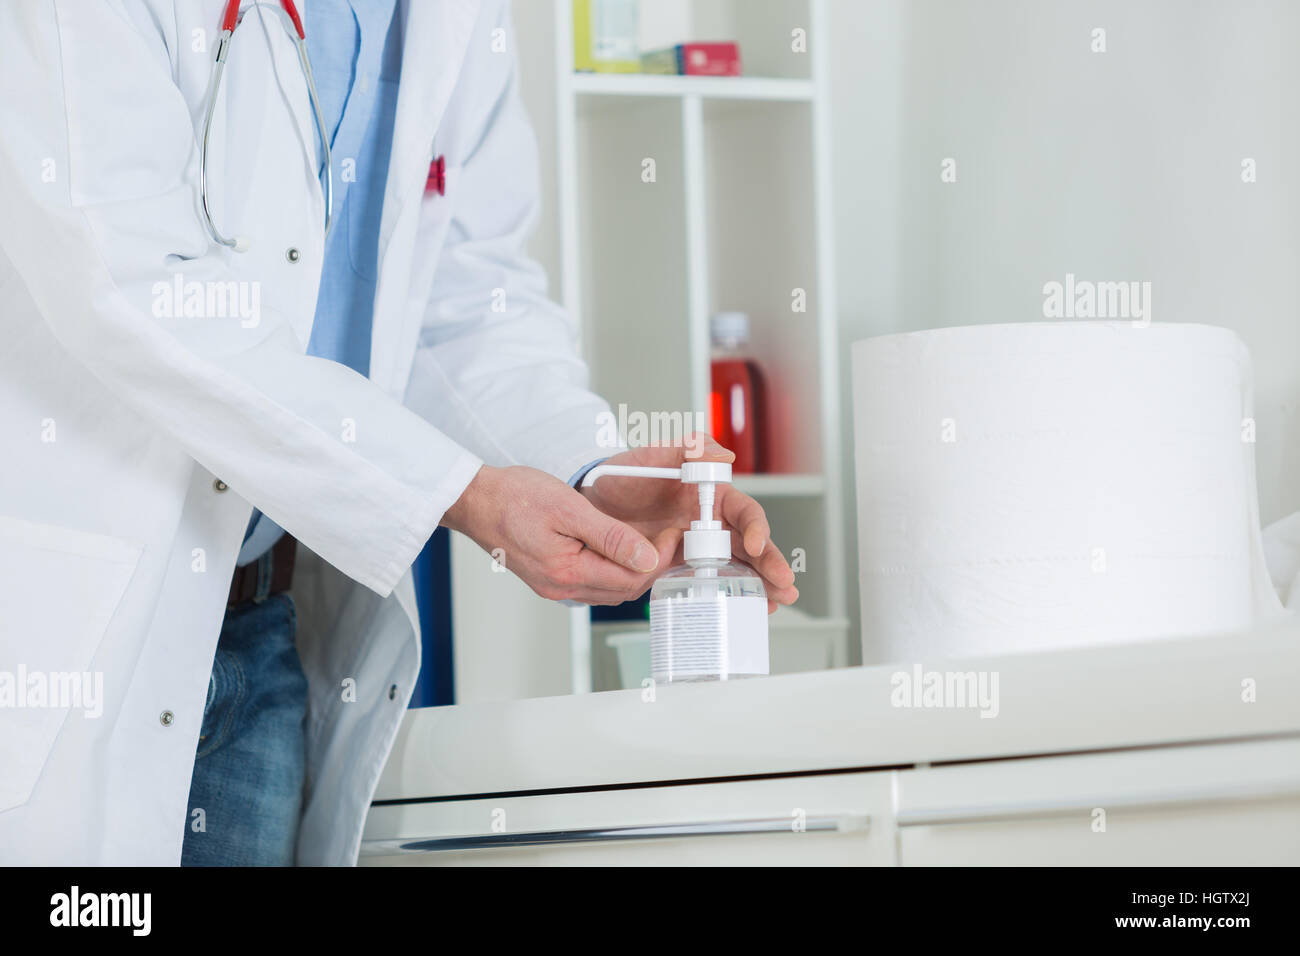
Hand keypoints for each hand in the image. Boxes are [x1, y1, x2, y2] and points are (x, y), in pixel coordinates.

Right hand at [441, 464, 678, 604]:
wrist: (476, 500)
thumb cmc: (514, 497)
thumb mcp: (570, 509)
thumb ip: (611, 536)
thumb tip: (647, 557)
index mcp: (567, 572)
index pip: (631, 578)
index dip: (659, 560)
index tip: (673, 536)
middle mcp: (561, 587)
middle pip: (624, 590)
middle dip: (653, 567)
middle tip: (670, 539)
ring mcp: (555, 585)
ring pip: (611, 589)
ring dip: (636, 571)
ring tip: (654, 543)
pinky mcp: (551, 578)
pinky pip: (594, 582)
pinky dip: (615, 570)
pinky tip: (623, 550)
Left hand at [578, 435, 797, 612]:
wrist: (593, 501)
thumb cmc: (624, 474)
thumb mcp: (652, 455)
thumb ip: (686, 448)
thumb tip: (722, 454)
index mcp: (711, 494)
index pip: (743, 511)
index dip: (755, 527)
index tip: (754, 545)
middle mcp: (711, 521)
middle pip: (750, 544)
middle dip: (770, 564)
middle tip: (786, 585)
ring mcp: (698, 547)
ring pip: (737, 566)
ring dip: (760, 584)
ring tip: (777, 602)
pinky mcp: (681, 567)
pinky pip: (709, 581)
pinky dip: (729, 595)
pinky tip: (749, 608)